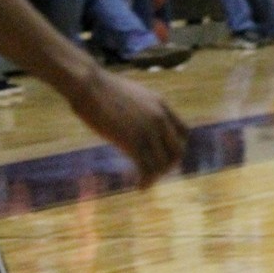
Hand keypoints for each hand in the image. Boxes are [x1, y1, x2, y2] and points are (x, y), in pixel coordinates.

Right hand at [65, 67, 188, 186]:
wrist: (89, 85)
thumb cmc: (102, 89)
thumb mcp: (133, 95)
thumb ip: (142, 107)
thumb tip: (137, 115)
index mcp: (162, 105)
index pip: (184, 132)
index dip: (177, 147)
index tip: (167, 155)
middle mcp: (160, 119)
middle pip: (177, 151)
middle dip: (169, 164)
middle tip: (156, 173)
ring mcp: (147, 130)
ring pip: (163, 163)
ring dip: (156, 176)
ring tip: (146, 181)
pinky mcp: (131, 141)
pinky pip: (146, 168)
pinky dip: (145, 180)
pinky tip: (140, 187)